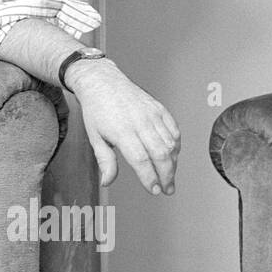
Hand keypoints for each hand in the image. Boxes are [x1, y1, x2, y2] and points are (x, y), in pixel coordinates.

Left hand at [66, 59, 179, 194]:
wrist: (103, 81)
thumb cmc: (97, 109)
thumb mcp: (94, 136)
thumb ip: (105, 161)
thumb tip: (107, 182)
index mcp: (122, 131)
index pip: (141, 160)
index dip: (149, 178)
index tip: (153, 190)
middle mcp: (140, 122)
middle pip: (161, 154)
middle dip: (167, 176)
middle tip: (167, 190)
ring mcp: (152, 114)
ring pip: (170, 144)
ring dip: (173, 164)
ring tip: (169, 177)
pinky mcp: (159, 109)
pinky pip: (174, 131)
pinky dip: (176, 146)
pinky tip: (172, 157)